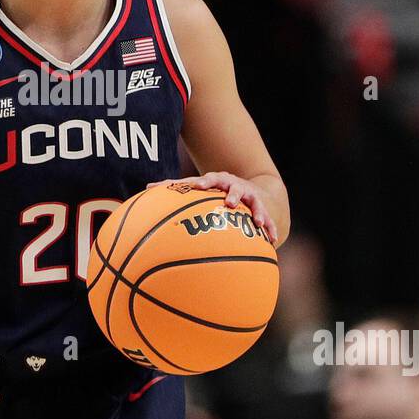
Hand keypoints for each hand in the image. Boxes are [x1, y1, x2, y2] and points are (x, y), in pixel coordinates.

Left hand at [147, 172, 279, 244]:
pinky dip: (270, 227)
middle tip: (229, 203)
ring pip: (254, 203)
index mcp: (216, 181)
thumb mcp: (199, 188)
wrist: (253, 189)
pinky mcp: (262, 206)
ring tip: (258, 223)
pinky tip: (273, 239)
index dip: (204, 182)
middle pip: (234, 187)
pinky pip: (268, 218)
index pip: (209, 179)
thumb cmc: (217, 190)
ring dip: (257, 212)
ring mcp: (249, 196)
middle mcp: (233, 186)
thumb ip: (175, 187)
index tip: (201, 186)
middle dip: (232, 193)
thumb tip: (146, 188)